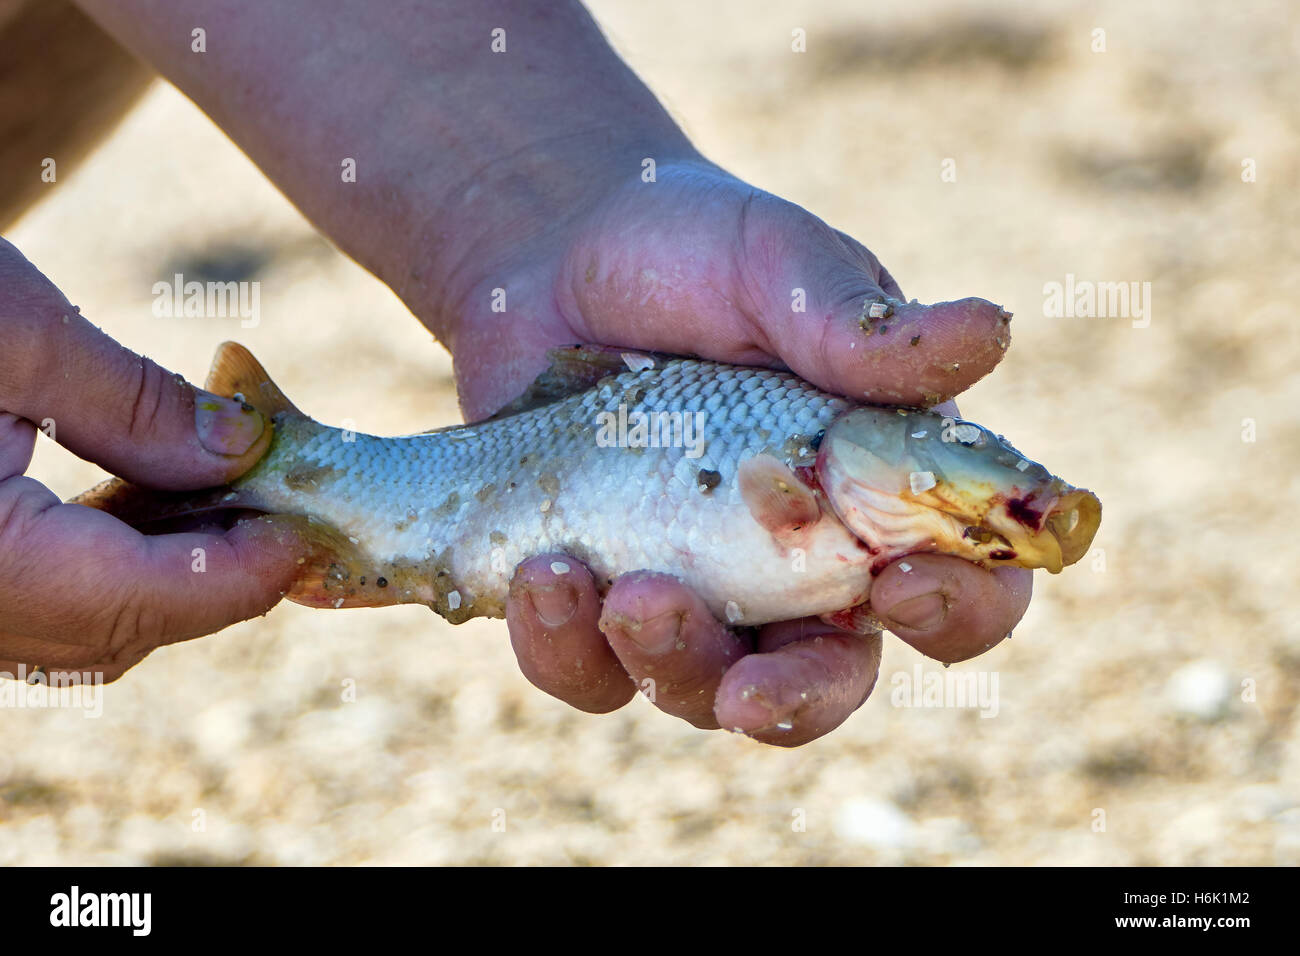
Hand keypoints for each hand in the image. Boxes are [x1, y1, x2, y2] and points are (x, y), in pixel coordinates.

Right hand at [0, 238, 304, 682]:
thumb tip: (242, 451)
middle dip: (213, 577)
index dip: (239, 576)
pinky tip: (150, 492)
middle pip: (115, 628)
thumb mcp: (12, 332)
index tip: (307, 532)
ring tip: (227, 491)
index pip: (137, 603)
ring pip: (81, 625)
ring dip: (168, 571)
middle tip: (282, 505)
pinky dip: (112, 559)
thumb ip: (132, 406)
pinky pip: (43, 600)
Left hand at [437, 161, 1032, 745]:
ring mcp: (699, 594)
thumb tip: (991, 332)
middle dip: (793, 701)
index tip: (901, 586)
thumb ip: (859, 322)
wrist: (552, 257)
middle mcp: (801, 562)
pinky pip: (589, 671)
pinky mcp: (598, 605)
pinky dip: (564, 644)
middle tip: (746, 692)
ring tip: (601, 582)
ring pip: (705, 691)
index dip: (959, 609)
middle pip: (831, 681)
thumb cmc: (691, 252)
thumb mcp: (774, 265)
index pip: (970, 583)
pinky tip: (539, 572)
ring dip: (665, 663)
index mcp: (881, 489)